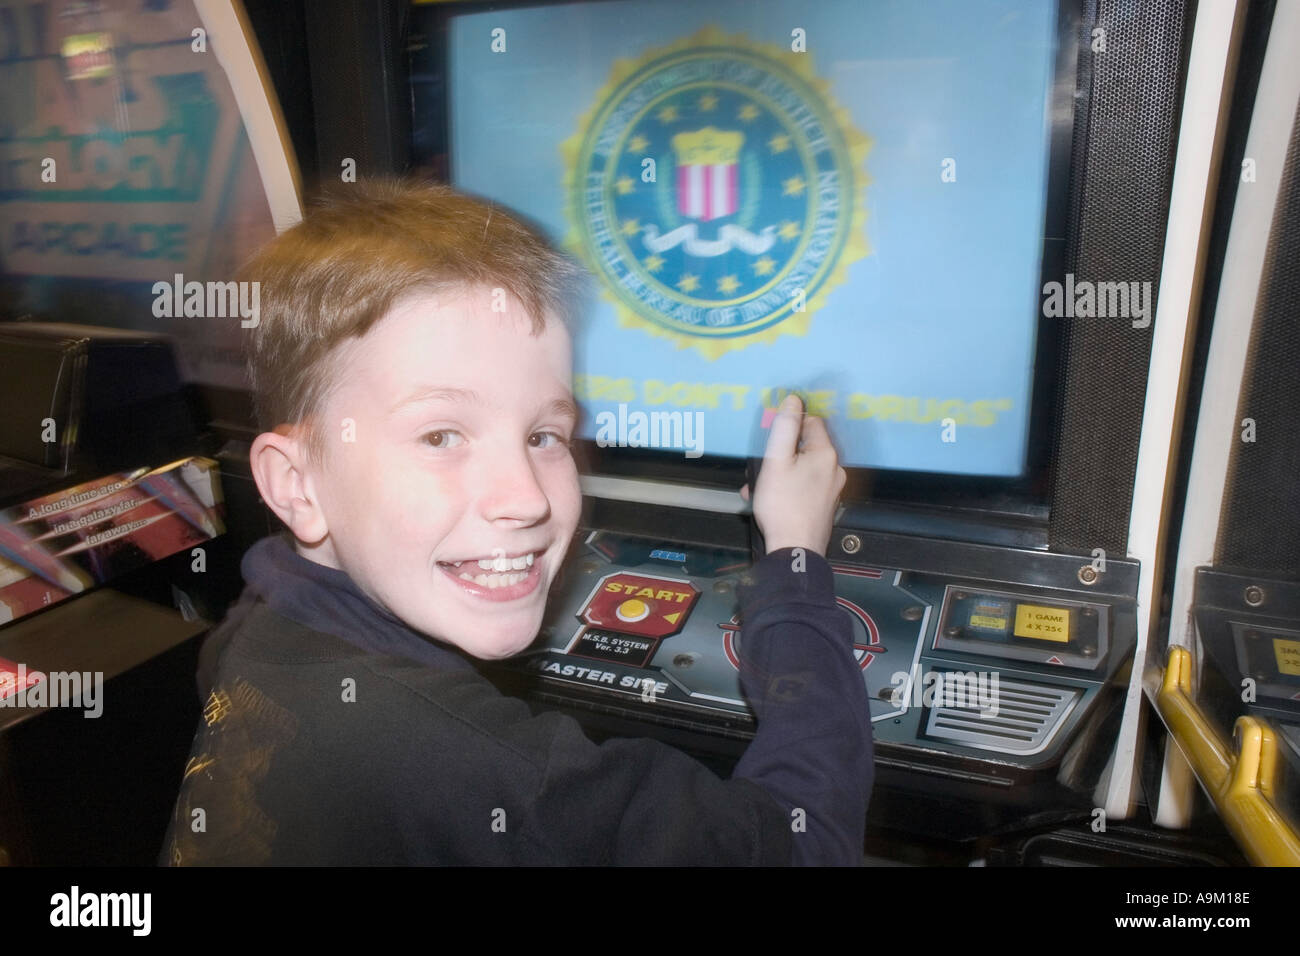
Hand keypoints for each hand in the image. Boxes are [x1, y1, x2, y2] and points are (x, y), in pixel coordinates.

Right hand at [739, 394, 846, 556]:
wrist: (794, 550)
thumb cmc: (783, 507)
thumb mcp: (776, 461)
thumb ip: (784, 428)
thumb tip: (793, 401)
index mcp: (826, 454)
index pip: (811, 422)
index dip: (790, 425)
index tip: (772, 437)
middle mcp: (834, 470)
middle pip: (805, 447)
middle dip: (780, 454)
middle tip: (761, 466)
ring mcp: (831, 490)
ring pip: (802, 469)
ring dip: (780, 473)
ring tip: (760, 487)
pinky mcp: (824, 506)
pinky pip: (805, 487)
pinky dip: (787, 488)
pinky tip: (769, 500)